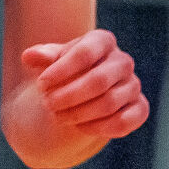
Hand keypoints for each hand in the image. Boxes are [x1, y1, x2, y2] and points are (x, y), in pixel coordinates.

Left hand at [21, 29, 148, 139]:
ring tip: (58, 116)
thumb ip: (43, 57)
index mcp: (103, 41)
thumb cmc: (66, 70)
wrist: (83, 91)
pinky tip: (80, 127)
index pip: (85, 53)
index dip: (61, 70)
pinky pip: (123, 122)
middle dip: (68, 96)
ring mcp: (134, 85)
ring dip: (78, 114)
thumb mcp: (52, 61)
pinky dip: (99, 128)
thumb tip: (29, 56)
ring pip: (108, 104)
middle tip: (47, 104)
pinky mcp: (139, 108)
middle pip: (98, 81)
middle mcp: (123, 61)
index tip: (40, 84)